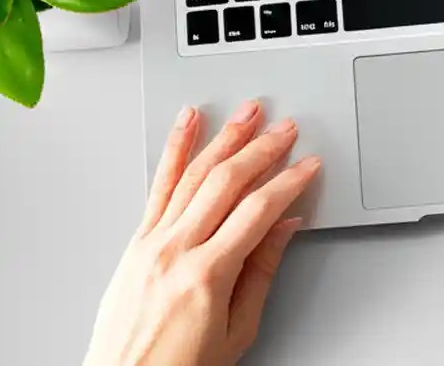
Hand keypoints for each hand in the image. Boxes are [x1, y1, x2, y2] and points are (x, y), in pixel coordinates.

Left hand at [84, 102, 320, 365]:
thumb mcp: (237, 329)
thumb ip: (262, 272)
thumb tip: (283, 229)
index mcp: (207, 275)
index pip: (258, 211)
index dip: (289, 182)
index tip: (308, 165)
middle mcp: (175, 252)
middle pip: (226, 183)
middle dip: (261, 149)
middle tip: (286, 128)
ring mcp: (151, 243)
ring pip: (193, 175)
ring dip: (224, 138)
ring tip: (246, 114)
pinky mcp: (135, 242)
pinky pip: (158, 186)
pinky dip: (175, 151)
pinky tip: (187, 126)